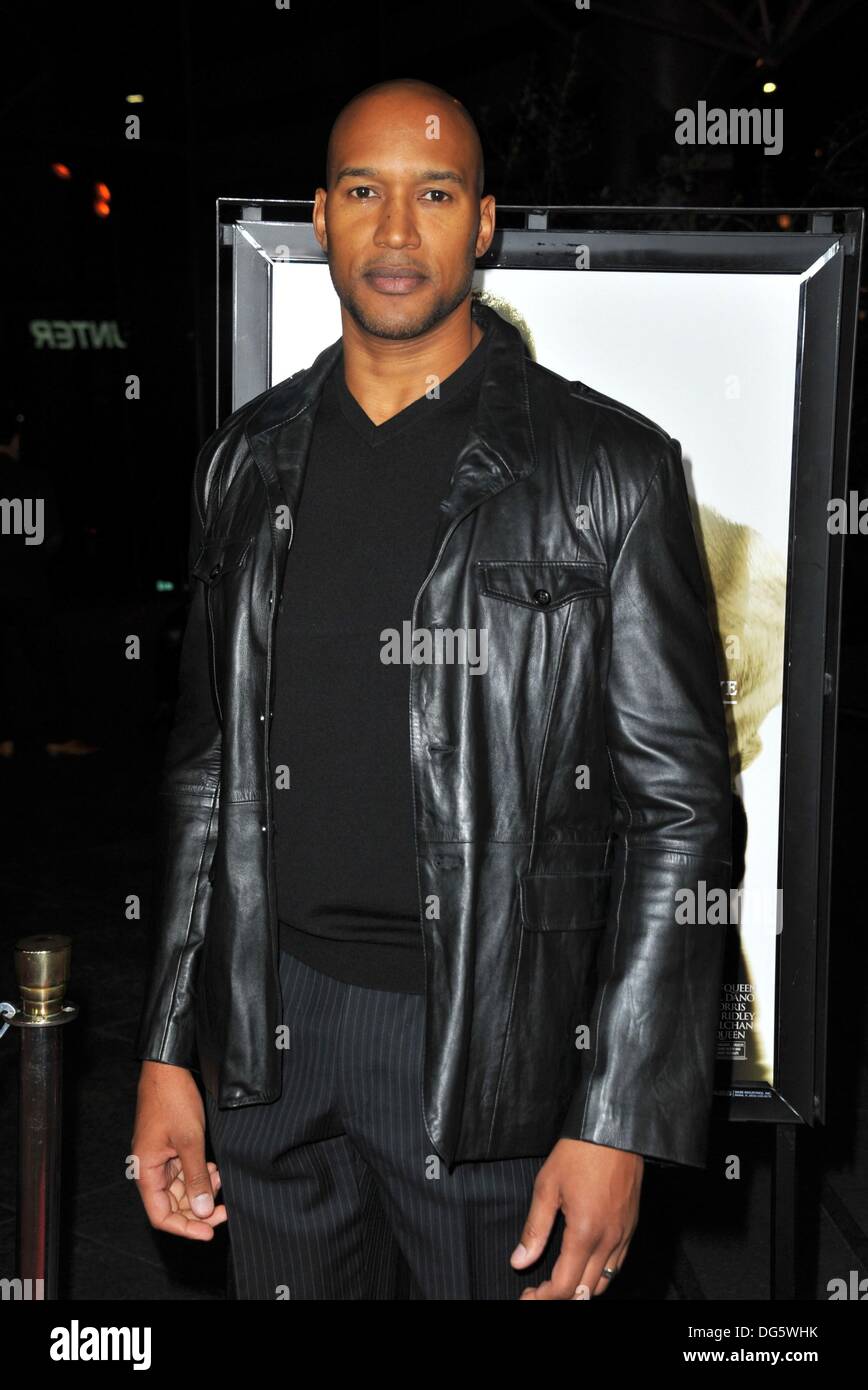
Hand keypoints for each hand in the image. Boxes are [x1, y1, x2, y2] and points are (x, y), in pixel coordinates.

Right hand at [131, 1060, 226, 1239]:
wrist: (168, 1067)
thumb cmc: (173, 1100)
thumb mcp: (189, 1141)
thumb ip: (196, 1177)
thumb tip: (203, 1211)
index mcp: (146, 1171)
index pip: (161, 1215)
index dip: (184, 1227)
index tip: (209, 1232)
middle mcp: (151, 1168)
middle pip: (172, 1205)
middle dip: (198, 1209)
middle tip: (225, 1210)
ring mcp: (161, 1157)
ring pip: (181, 1188)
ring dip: (202, 1189)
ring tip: (220, 1178)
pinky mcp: (171, 1147)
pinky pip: (185, 1171)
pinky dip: (201, 1173)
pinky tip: (215, 1168)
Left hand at [511, 1138, 642, 1298]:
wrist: (614, 1128)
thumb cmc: (579, 1152)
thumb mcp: (547, 1186)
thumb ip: (534, 1229)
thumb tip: (519, 1262)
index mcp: (585, 1233)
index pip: (564, 1286)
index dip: (543, 1298)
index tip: (527, 1296)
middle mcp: (609, 1240)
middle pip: (585, 1291)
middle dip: (559, 1296)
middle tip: (538, 1291)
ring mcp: (624, 1234)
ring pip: (604, 1282)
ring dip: (580, 1288)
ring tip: (558, 1281)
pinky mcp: (631, 1226)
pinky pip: (618, 1264)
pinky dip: (600, 1274)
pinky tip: (583, 1264)